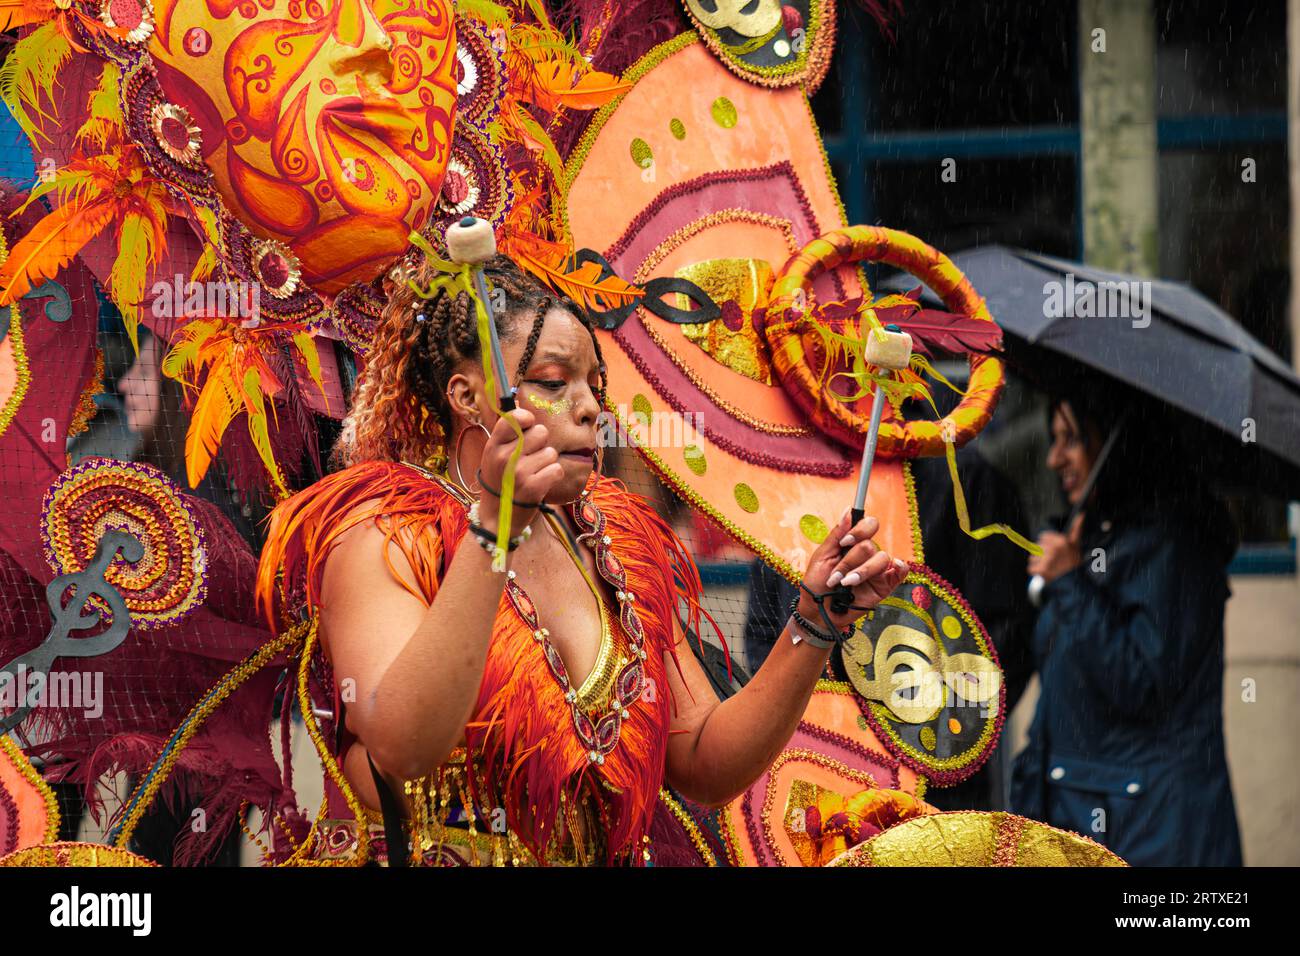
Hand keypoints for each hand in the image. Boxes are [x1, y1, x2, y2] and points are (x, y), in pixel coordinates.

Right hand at [476, 407, 562, 531]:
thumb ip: (508, 432)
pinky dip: (553, 476)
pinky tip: (541, 483)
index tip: (528, 426)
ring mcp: (518, 473)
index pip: (514, 417)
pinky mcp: (534, 488)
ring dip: (547, 463)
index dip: (527, 419)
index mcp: (493, 445)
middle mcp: (504, 457)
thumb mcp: (494, 455)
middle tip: (529, 460)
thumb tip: (520, 405)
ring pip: (551, 452)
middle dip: (541, 445)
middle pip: (541, 432)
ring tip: (533, 474)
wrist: (497, 519)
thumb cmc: (500, 482)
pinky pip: (557, 469)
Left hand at [798, 510, 906, 631]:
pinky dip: (900, 569)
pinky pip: (900, 573)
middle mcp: (867, 555)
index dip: (859, 530)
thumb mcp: (822, 556)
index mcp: (853, 544)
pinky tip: (894, 569)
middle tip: (836, 575)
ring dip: (861, 572)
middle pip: (869, 545)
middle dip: (849, 561)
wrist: (817, 610)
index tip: (845, 541)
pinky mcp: (884, 587)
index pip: (868, 525)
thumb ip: (837, 534)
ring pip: (881, 558)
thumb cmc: (817, 583)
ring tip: (846, 584)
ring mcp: (877, 570)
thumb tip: (848, 510)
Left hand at [1027, 514, 1083, 583]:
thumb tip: (1081, 514)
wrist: (1074, 583)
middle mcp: (1053, 548)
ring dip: (1039, 563)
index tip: (1053, 550)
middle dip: (1042, 554)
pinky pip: (1031, 568)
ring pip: (1032, 557)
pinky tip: (1045, 573)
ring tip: (1050, 567)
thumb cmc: (1074, 563)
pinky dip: (1036, 572)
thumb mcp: (1076, 544)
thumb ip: (1076, 529)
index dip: (1047, 544)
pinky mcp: (1041, 570)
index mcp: (1061, 541)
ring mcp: (1047, 559)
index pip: (1043, 536)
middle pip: (1037, 547)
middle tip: (1052, 561)